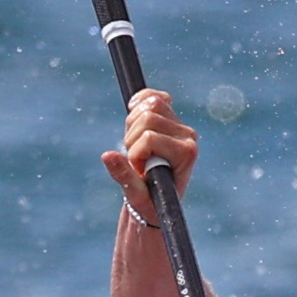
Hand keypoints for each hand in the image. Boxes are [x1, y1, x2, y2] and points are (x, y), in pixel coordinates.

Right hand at [101, 87, 195, 222]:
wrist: (155, 198)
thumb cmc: (149, 200)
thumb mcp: (135, 193)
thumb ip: (123, 174)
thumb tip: (107, 155)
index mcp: (186, 153)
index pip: (149, 138)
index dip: (136, 153)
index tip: (140, 171)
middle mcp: (188, 136)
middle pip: (147, 117)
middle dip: (132, 139)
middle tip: (137, 159)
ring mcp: (180, 125)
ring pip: (149, 104)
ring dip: (132, 126)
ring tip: (137, 147)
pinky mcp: (171, 117)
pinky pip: (154, 96)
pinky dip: (140, 101)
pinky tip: (134, 114)